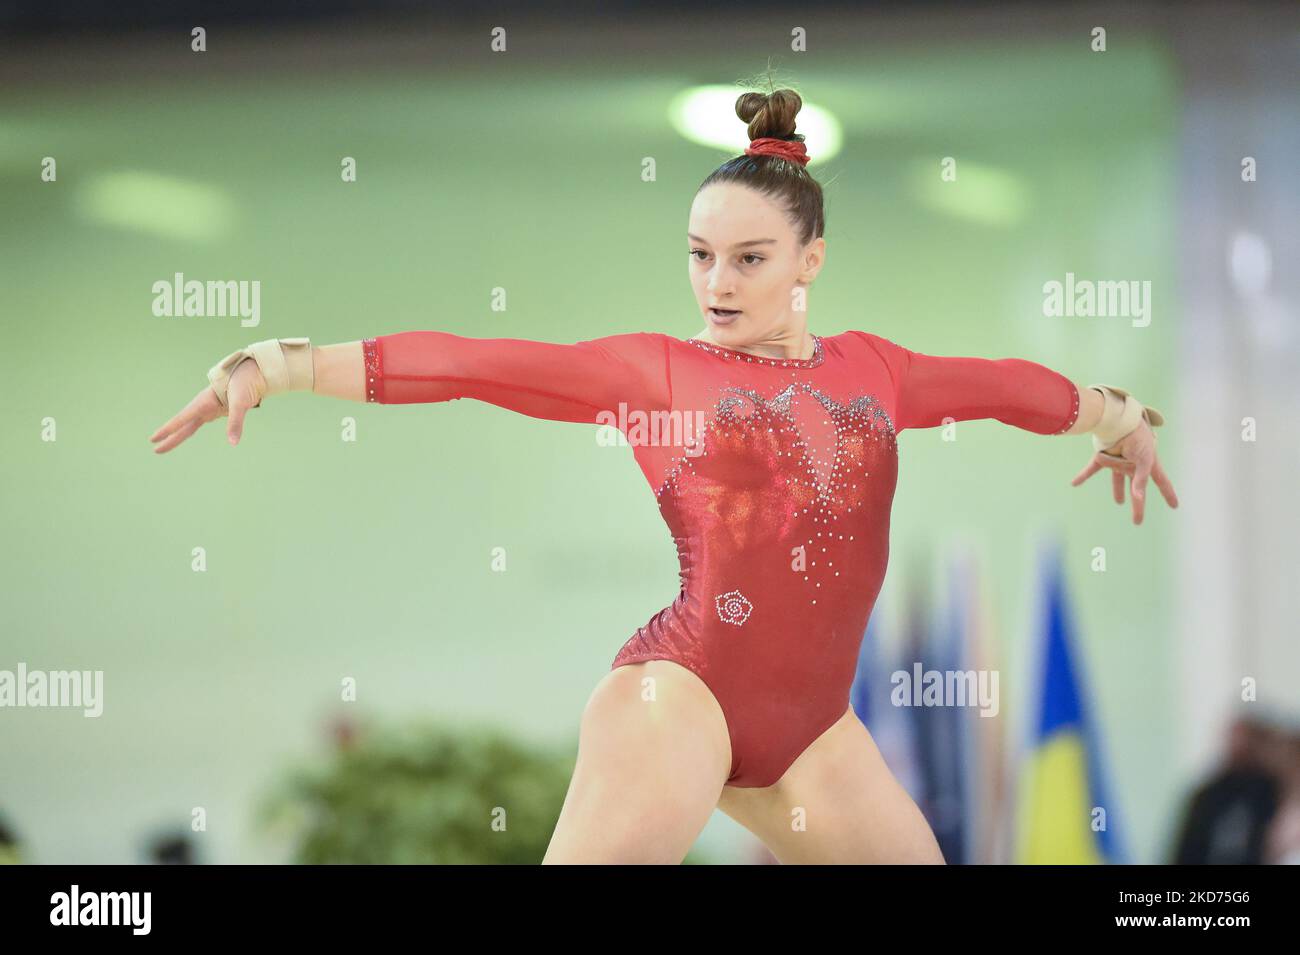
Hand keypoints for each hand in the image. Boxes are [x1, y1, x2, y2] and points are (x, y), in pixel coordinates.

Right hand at [149, 358, 265, 453]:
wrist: (252, 371)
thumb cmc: (244, 383)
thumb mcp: (241, 403)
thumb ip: (235, 423)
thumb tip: (233, 443)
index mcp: (204, 402)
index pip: (182, 419)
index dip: (168, 430)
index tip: (154, 438)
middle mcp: (202, 405)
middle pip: (183, 426)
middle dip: (170, 438)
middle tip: (155, 450)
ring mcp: (208, 407)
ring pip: (189, 425)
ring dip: (178, 435)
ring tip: (164, 446)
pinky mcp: (215, 409)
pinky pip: (198, 422)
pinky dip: (190, 429)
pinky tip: (185, 434)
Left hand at [1070, 420, 1178, 524]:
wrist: (1120, 420)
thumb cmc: (1138, 438)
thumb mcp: (1144, 461)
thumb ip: (1141, 480)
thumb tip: (1137, 498)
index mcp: (1148, 464)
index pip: (1161, 482)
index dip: (1168, 494)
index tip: (1175, 506)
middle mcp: (1133, 464)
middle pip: (1137, 487)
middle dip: (1138, 503)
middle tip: (1137, 521)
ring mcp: (1118, 461)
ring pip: (1117, 479)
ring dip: (1117, 491)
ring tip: (1118, 502)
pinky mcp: (1102, 457)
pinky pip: (1091, 469)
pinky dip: (1082, 476)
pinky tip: (1074, 483)